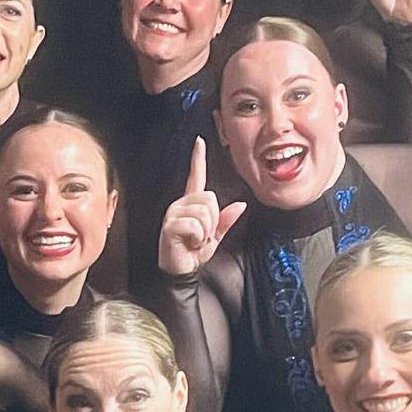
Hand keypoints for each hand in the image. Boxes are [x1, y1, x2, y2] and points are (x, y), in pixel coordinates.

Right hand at [158, 136, 247, 275]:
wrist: (180, 270)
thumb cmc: (192, 253)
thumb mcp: (215, 237)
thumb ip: (226, 220)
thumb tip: (241, 205)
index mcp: (190, 204)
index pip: (195, 177)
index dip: (198, 159)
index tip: (200, 141)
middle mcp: (180, 205)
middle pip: (209, 198)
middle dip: (212, 221)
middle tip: (201, 235)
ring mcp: (173, 214)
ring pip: (204, 212)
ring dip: (206, 232)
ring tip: (195, 240)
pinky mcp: (170, 225)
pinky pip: (196, 226)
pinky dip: (199, 239)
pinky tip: (189, 243)